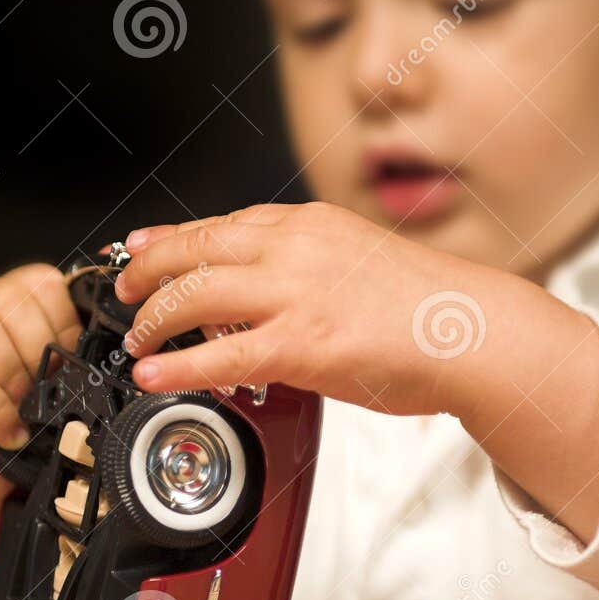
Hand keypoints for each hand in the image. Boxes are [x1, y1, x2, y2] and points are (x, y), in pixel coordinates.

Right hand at [0, 263, 81, 507]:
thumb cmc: (20, 424)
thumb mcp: (51, 380)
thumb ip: (67, 349)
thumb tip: (100, 343)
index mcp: (7, 301)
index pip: (39, 283)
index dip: (63, 324)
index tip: (69, 365)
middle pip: (7, 302)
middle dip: (37, 354)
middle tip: (44, 394)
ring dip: (12, 378)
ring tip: (23, 413)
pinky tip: (7, 432)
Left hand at [116, 202, 488, 415]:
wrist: (474, 332)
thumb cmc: (430, 310)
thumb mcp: (360, 262)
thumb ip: (310, 269)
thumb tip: (268, 294)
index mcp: (311, 225)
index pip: (223, 224)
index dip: (172, 239)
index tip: (143, 249)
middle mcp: (296, 249)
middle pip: (194, 250)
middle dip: (146, 273)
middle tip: (124, 293)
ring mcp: (295, 295)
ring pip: (193, 294)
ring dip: (152, 318)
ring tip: (136, 339)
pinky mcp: (301, 345)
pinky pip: (219, 354)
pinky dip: (175, 366)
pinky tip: (152, 375)